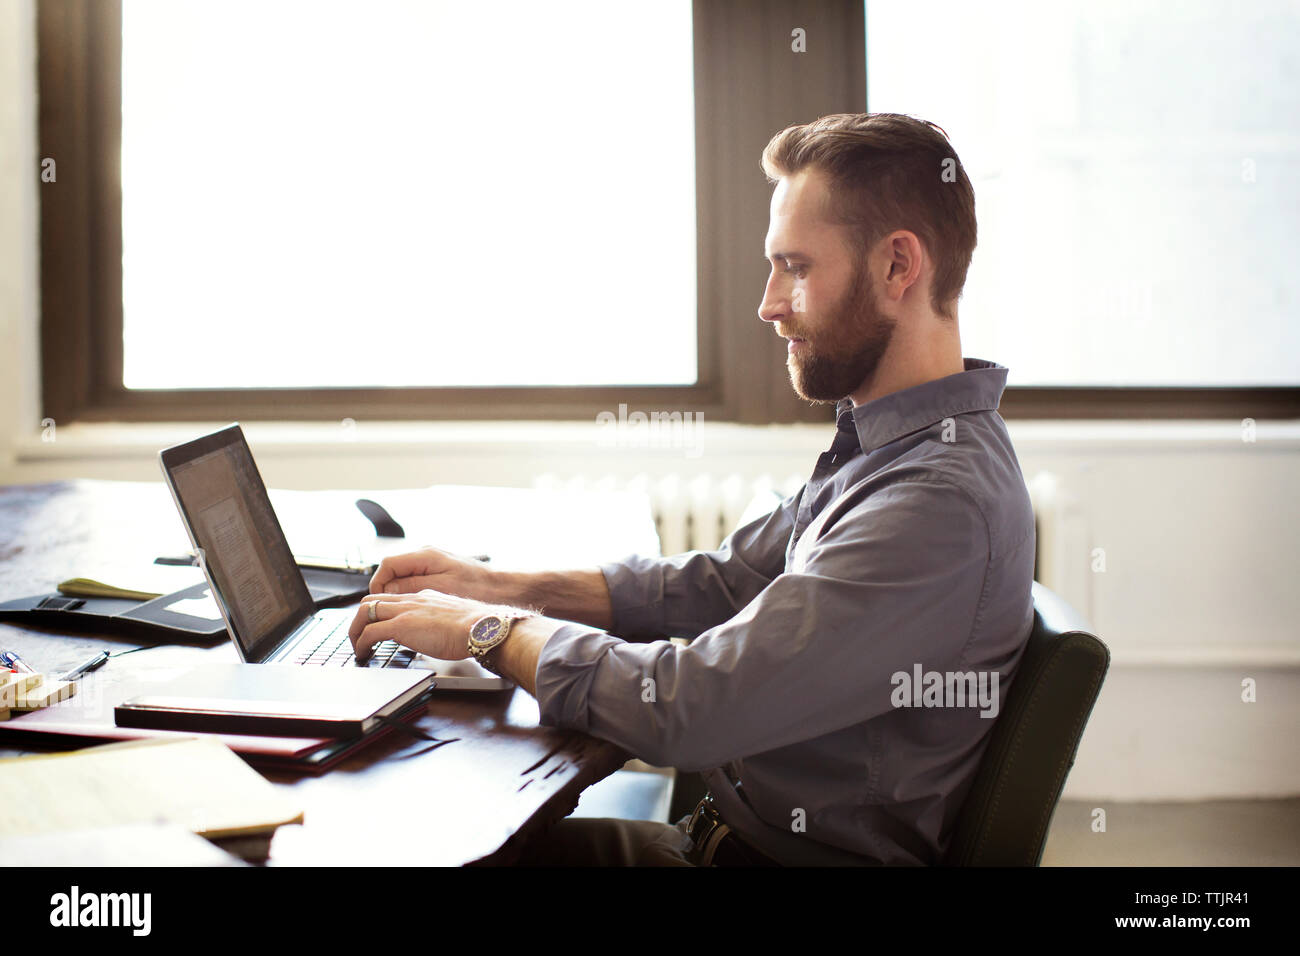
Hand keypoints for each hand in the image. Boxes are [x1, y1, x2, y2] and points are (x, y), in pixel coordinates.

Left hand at [347, 589, 487, 661]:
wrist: (481, 627)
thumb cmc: (474, 628)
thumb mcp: (451, 620)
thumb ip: (437, 622)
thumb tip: (432, 636)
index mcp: (424, 597)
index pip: (392, 598)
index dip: (379, 612)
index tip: (376, 625)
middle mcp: (412, 600)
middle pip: (372, 600)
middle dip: (360, 618)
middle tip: (359, 636)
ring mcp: (406, 611)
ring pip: (365, 612)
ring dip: (355, 630)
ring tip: (357, 647)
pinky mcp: (402, 625)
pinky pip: (369, 631)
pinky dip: (361, 643)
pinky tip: (363, 654)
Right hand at [369, 546, 495, 600]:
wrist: (503, 589)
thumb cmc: (479, 588)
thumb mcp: (441, 589)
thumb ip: (411, 587)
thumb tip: (387, 591)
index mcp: (425, 555)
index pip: (387, 565)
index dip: (377, 585)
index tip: (377, 603)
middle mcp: (426, 556)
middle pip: (392, 571)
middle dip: (384, 592)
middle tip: (383, 612)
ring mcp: (433, 564)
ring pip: (402, 578)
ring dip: (396, 595)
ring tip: (396, 614)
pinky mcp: (439, 574)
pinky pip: (414, 582)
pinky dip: (408, 595)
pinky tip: (413, 610)